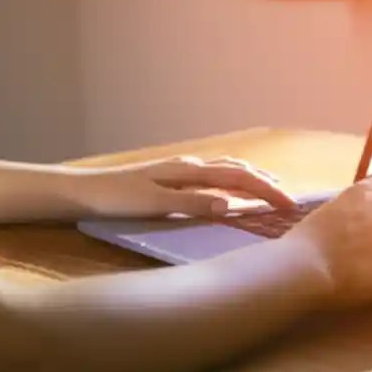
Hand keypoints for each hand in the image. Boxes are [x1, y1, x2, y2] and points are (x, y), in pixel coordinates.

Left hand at [76, 155, 297, 218]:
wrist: (81, 192)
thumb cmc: (115, 199)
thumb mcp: (155, 204)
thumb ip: (193, 203)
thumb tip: (232, 203)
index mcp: (189, 170)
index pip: (239, 176)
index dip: (267, 190)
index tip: (291, 206)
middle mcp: (188, 166)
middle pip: (238, 168)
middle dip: (266, 182)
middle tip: (290, 201)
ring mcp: (179, 170)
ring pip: (226, 169)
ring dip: (251, 179)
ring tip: (270, 190)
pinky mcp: (170, 178)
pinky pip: (213, 176)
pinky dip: (232, 181)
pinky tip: (229, 190)